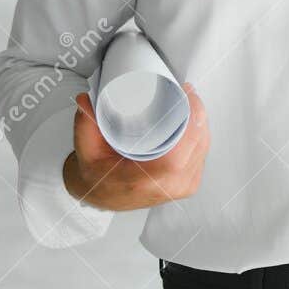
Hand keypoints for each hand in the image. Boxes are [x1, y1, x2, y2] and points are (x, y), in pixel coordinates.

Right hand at [62, 82, 209, 210]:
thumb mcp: (86, 150)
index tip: (187, 98)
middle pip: (197, 145)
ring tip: (190, 102)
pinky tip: (194, 121)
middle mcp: (169, 187)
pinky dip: (200, 135)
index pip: (179, 155)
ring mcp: (182, 187)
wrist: (104, 196)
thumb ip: (85, 124)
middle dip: (196, 114)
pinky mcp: (189, 184)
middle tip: (186, 92)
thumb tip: (86, 100)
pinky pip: (202, 154)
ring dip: (200, 123)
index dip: (191, 123)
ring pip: (203, 148)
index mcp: (145, 181)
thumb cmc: (97, 176)